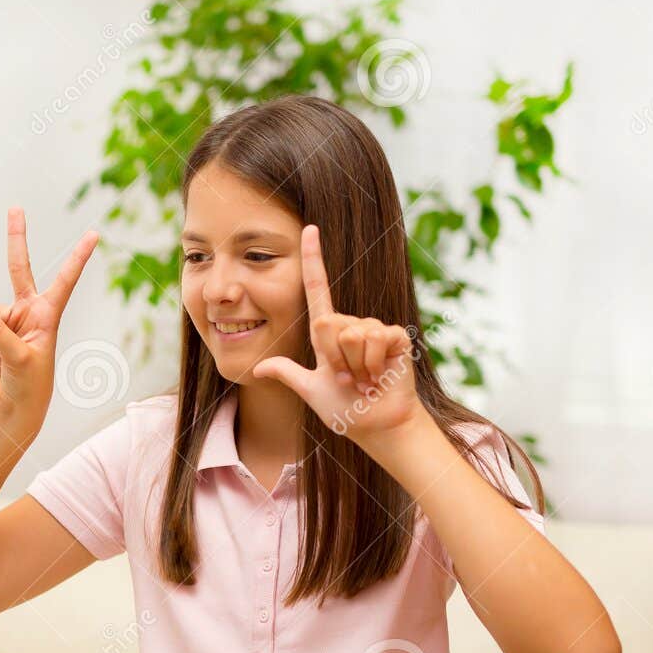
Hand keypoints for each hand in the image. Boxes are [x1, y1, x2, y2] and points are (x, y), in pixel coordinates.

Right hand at [0, 207, 98, 436]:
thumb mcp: (18, 360)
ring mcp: (8, 320)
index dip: (77, 257)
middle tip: (15, 207)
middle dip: (16, 238)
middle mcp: (28, 312)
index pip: (65, 281)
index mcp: (47, 316)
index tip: (94, 234)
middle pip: (18, 268)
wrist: (10, 410)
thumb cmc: (27, 388)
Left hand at [251, 224, 425, 443]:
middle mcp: (351, 323)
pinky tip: (378, 376)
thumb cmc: (345, 409)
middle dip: (332, 359)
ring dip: (353, 366)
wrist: (375, 424)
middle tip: (344, 378)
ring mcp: (374, 328)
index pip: (318, 288)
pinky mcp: (394, 335)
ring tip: (362, 379)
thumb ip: (288, 374)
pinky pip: (374, 339)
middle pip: (328, 324)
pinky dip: (370, 365)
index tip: (310, 228)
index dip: (314, 258)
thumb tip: (258, 370)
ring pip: (351, 334)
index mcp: (329, 331)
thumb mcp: (310, 389)